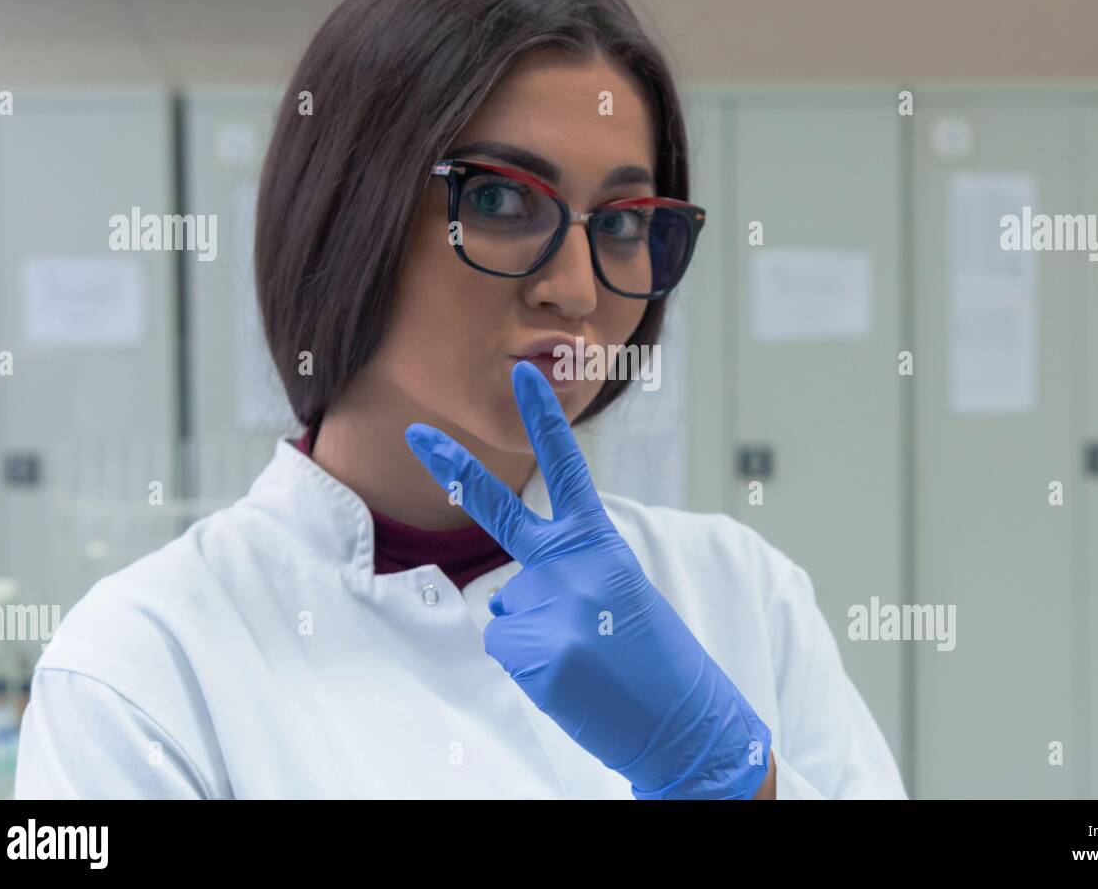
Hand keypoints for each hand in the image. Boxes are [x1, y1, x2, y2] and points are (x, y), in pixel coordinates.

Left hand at [404, 360, 771, 798]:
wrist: (684, 721)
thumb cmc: (652, 659)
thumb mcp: (616, 597)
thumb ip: (563, 577)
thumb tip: (511, 597)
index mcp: (600, 544)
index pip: (568, 470)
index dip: (544, 421)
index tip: (523, 376)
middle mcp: (573, 564)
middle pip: (499, 511)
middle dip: (454, 468)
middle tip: (414, 433)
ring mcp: (553, 604)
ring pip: (508, 610)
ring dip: (536, 636)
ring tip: (587, 660)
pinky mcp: (537, 648)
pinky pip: (506, 646)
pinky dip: (531, 667)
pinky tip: (571, 679)